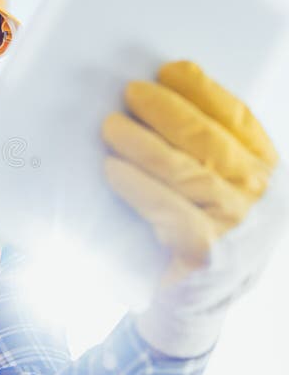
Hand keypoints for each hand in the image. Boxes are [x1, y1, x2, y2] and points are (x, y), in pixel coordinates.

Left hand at [102, 60, 286, 356]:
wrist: (191, 306)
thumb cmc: (190, 233)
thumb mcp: (206, 189)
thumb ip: (193, 151)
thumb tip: (144, 106)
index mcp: (264, 170)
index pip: (237, 119)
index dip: (204, 90)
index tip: (170, 69)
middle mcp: (259, 195)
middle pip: (210, 141)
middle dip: (168, 111)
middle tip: (130, 92)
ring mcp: (237, 226)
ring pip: (188, 173)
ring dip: (145, 144)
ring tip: (111, 126)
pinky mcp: (207, 256)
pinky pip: (171, 213)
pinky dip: (139, 187)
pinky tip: (113, 170)